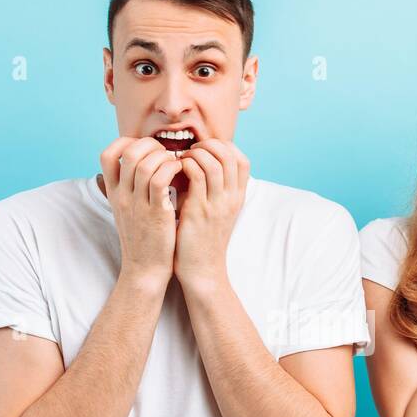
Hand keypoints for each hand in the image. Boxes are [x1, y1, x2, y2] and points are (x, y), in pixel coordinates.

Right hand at [100, 136, 183, 286]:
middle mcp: (123, 196)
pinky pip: (160, 180)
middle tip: (165, 154)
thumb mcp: (128, 211)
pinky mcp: (155, 214)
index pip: (106, 155)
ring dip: (165, 157)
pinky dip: (172, 169)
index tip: (145, 148)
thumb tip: (142, 164)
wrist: (145, 270)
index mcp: (114, 193)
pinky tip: (180, 173)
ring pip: (145, 163)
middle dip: (151, 145)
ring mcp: (137, 205)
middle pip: (129, 152)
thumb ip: (130, 188)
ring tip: (175, 164)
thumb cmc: (143, 239)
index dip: (125, 143)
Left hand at [174, 138, 249, 287]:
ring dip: (195, 153)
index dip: (224, 147)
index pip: (241, 160)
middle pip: (230, 154)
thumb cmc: (201, 241)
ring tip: (181, 160)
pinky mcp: (201, 211)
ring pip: (214, 161)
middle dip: (208, 145)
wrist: (202, 271)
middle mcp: (231, 198)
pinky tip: (175, 171)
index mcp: (237, 198)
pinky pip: (197, 175)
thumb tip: (192, 166)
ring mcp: (218, 204)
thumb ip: (208, 190)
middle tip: (190, 151)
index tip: (204, 151)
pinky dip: (186, 165)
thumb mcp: (213, 212)